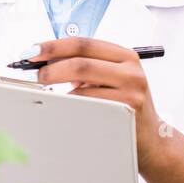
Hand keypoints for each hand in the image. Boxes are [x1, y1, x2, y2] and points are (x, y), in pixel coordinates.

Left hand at [31, 37, 170, 175]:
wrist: (151, 139)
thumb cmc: (124, 106)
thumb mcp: (111, 79)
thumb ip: (87, 66)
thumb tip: (46, 60)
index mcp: (125, 55)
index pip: (83, 43)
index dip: (54, 46)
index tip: (32, 52)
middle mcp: (131, 69)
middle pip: (81, 61)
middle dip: (51, 67)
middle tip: (35, 74)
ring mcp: (132, 89)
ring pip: (83, 83)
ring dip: (59, 88)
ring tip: (48, 92)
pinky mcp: (128, 108)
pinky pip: (89, 104)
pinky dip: (72, 104)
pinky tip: (67, 107)